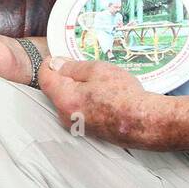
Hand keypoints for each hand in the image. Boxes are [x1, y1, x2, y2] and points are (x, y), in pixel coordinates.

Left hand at [38, 57, 154, 144]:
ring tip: (96, 81)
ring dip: (75, 89)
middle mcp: (65, 116)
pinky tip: (101, 95)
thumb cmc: (123, 95)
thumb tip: (56, 64)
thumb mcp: (97, 70)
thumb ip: (72, 67)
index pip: (44, 78)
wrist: (144, 121)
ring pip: (66, 101)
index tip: (58, 57)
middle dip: (64, 76)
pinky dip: (83, 101)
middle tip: (82, 66)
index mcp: (64, 99)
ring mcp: (75, 125)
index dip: (49, 64)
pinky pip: (77, 110)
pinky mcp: (86, 130)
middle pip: (54, 90)